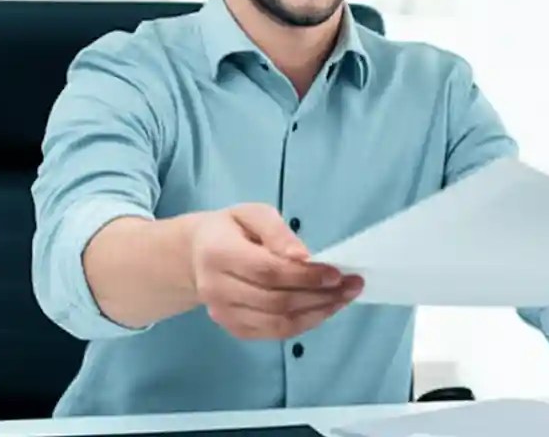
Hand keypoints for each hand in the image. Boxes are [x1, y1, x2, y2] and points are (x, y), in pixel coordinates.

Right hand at [190, 204, 363, 340]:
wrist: (196, 255)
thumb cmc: (232, 229)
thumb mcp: (253, 214)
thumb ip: (278, 233)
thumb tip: (304, 257)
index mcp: (219, 254)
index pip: (268, 272)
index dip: (305, 276)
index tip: (337, 273)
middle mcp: (216, 289)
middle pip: (275, 301)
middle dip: (319, 296)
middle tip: (352, 285)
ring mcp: (222, 314)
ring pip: (277, 324)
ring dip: (317, 313)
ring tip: (344, 298)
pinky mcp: (233, 328)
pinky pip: (273, 333)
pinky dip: (303, 324)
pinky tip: (324, 309)